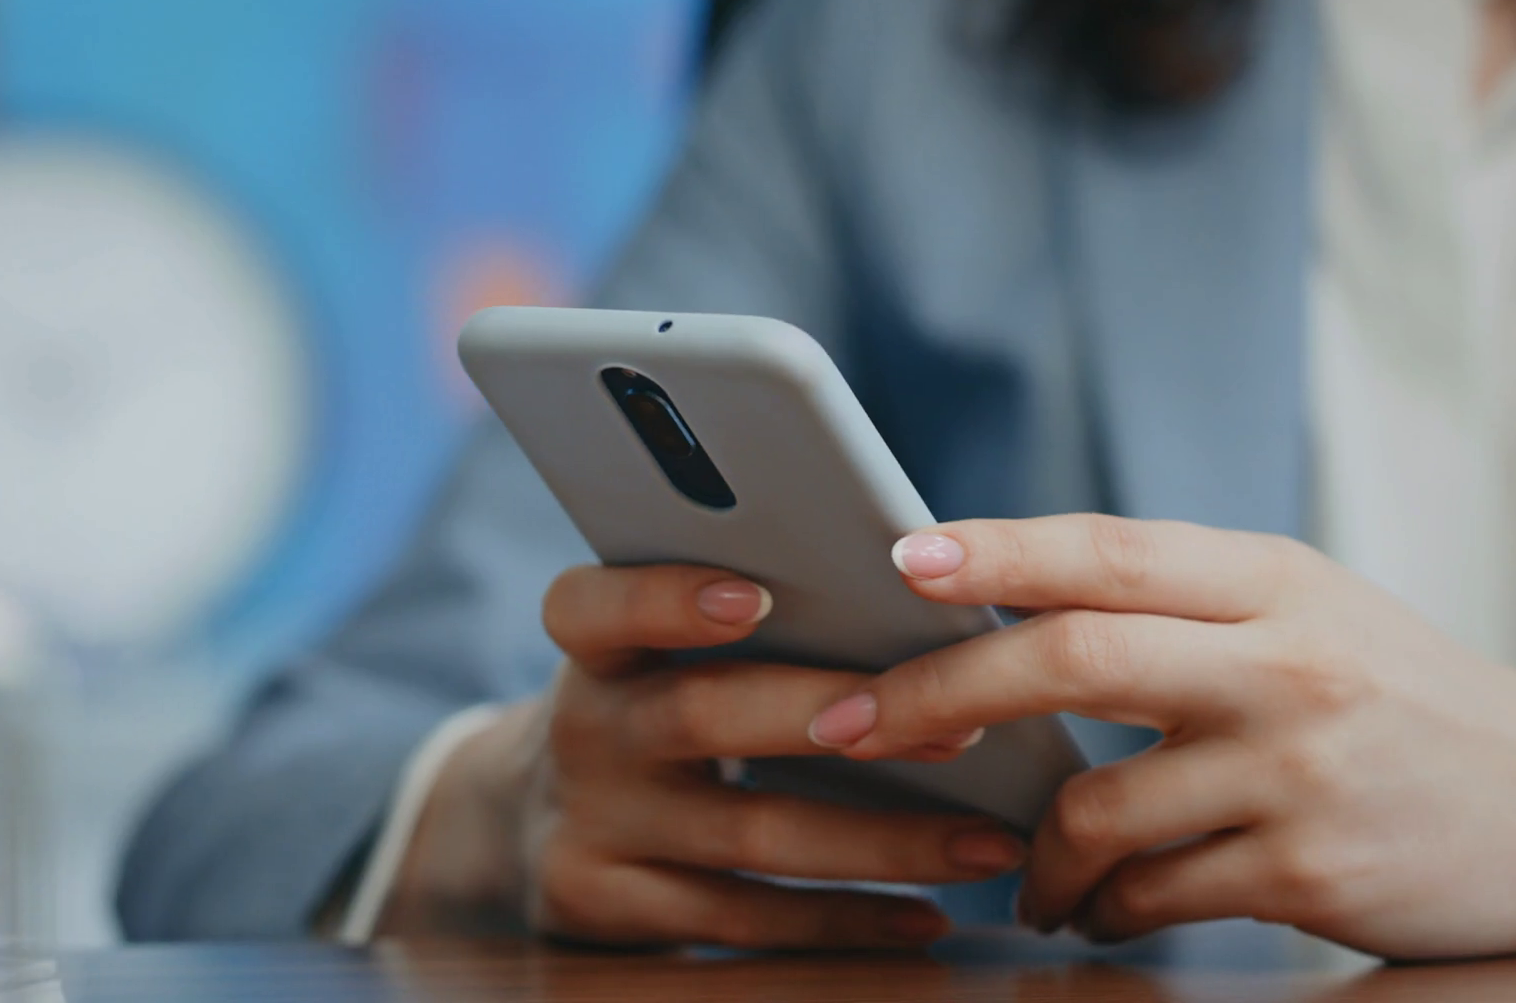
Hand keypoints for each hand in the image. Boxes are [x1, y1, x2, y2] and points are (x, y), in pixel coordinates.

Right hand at [377, 564, 1026, 948]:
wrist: (530, 818)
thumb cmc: (652, 701)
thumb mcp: (659, 653)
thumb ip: (749, 622)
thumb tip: (916, 602)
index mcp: (596, 647)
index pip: (596, 608)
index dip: (667, 601)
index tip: (756, 597)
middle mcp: (587, 732)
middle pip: (703, 717)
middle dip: (834, 718)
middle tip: (960, 726)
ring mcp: (595, 827)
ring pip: (750, 836)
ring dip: (882, 840)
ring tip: (985, 840)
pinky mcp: (612, 909)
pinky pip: (745, 918)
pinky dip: (844, 918)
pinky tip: (924, 914)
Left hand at [804, 514, 1515, 957]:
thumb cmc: (1409, 698)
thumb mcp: (1314, 613)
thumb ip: (1184, 608)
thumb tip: (1012, 613)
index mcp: (1276, 580)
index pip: (1108, 550)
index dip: (994, 550)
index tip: (900, 559)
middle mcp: (1284, 662)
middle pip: (1071, 657)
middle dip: (939, 693)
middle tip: (855, 726)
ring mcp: (1298, 770)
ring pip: (1096, 808)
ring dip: (1032, 853)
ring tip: (1028, 876)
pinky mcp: (1310, 872)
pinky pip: (1151, 895)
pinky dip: (1102, 908)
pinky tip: (1100, 911)